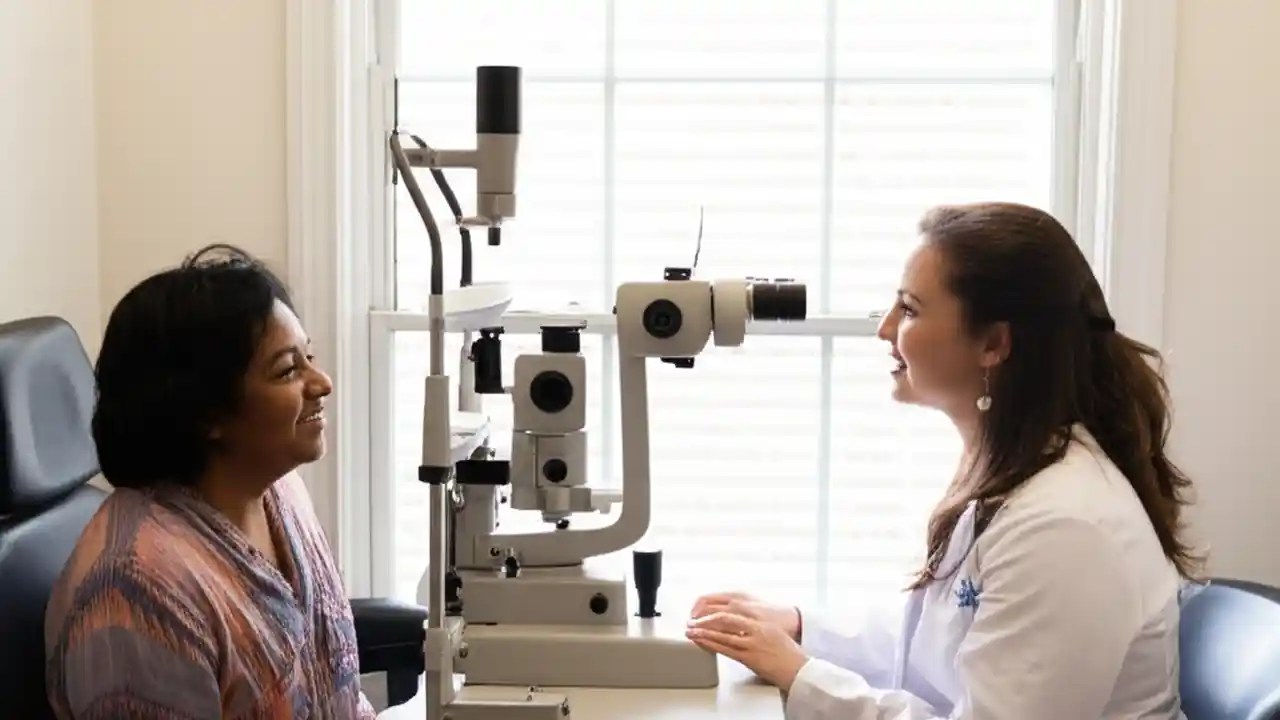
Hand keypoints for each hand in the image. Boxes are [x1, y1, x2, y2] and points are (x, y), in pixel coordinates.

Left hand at [686, 610, 808, 691]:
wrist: (798, 668)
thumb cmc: (786, 652)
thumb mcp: (771, 630)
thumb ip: (754, 624)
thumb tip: (735, 623)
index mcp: (761, 618)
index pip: (732, 607)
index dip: (715, 608)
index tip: (703, 610)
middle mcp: (755, 627)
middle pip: (724, 617)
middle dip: (705, 618)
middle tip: (692, 620)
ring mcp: (752, 642)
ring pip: (721, 632)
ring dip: (702, 631)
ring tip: (690, 630)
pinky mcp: (749, 656)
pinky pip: (725, 648)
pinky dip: (710, 644)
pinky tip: (700, 641)